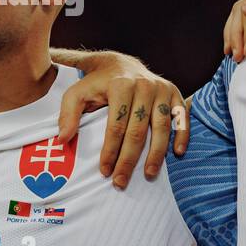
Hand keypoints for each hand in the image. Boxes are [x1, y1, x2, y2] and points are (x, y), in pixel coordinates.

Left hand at [58, 55, 187, 187]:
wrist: (121, 63)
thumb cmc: (98, 84)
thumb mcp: (77, 93)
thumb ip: (68, 114)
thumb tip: (63, 138)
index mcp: (121, 85)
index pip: (116, 126)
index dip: (110, 151)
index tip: (104, 171)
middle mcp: (144, 86)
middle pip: (138, 131)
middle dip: (129, 160)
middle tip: (121, 181)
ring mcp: (162, 90)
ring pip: (161, 128)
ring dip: (156, 155)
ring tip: (148, 175)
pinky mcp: (175, 93)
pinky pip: (182, 117)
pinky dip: (182, 135)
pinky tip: (177, 153)